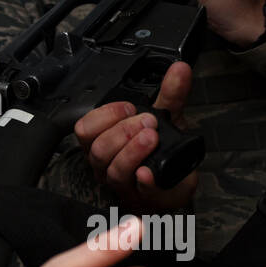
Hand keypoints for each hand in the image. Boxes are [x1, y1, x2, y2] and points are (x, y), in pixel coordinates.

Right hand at [72, 61, 197, 210]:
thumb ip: (170, 93)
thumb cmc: (161, 149)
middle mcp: (107, 163)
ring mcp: (124, 182)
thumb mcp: (165, 116)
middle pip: (98, 149)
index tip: (129, 108)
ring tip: (152, 138)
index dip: (105, 116)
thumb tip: (180, 68)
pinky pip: (139, 191)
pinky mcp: (145, 197)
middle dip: (123, 131)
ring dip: (132, 151)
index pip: (85, 129)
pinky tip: (149, 172)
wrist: (178, 181)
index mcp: (104, 140)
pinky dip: (144, 180)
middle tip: (148, 122)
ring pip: (114, 169)